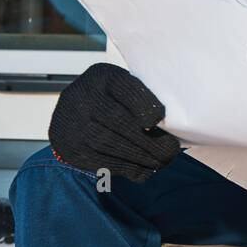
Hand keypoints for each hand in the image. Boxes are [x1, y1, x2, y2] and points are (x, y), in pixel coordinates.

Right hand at [48, 63, 181, 182]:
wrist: (70, 115)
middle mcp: (82, 98)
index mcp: (102, 77)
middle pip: (117, 120)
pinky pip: (103, 162)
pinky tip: (145, 169)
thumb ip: (142, 98)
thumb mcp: (123, 88)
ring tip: (162, 161)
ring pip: (110, 144)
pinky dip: (128, 168)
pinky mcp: (73, 150)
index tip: (159, 119)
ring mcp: (74, 125)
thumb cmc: (111, 101)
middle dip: (149, 139)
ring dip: (142, 157)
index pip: (124, 88)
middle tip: (171, 150)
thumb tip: (175, 121)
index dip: (143, 105)